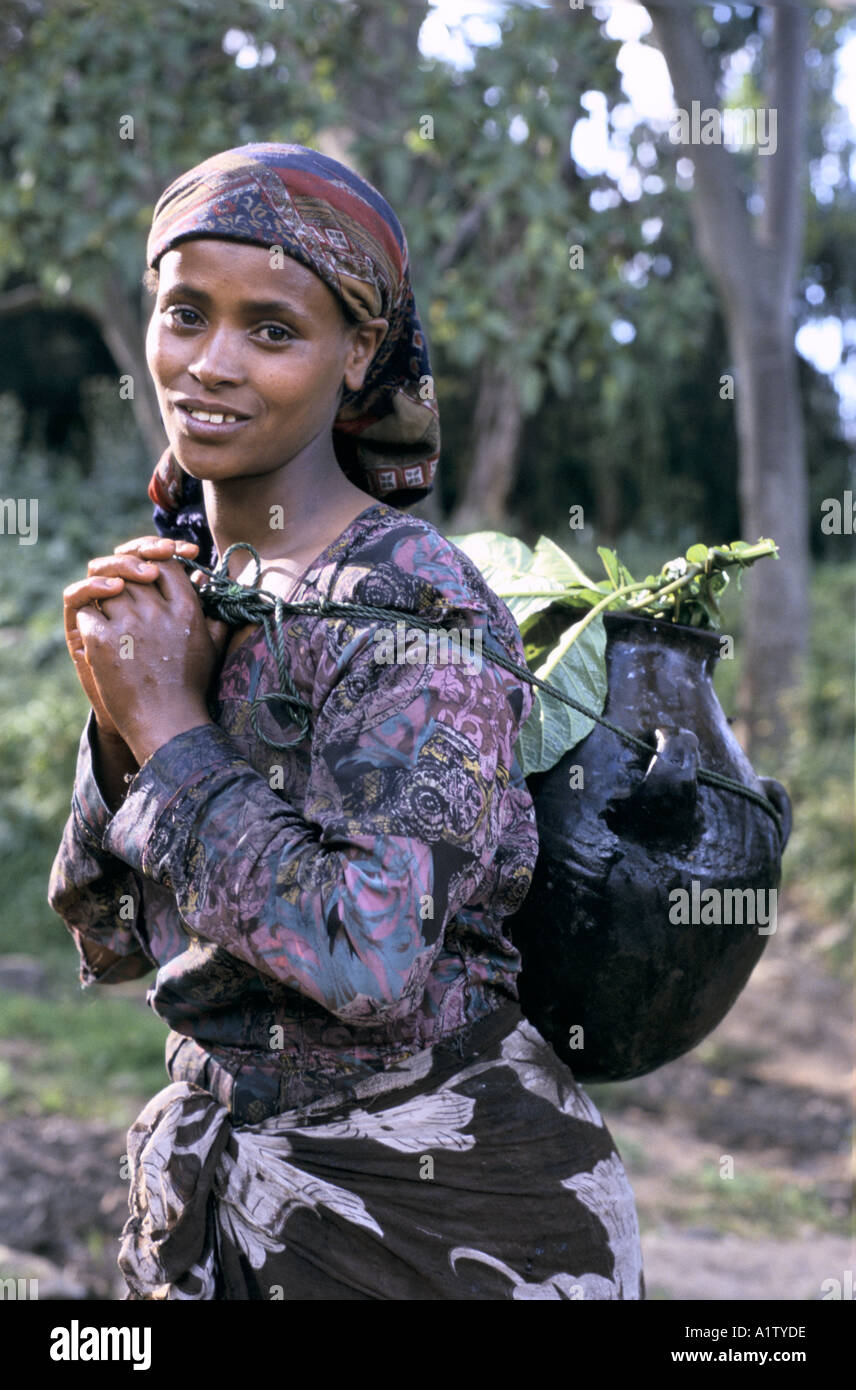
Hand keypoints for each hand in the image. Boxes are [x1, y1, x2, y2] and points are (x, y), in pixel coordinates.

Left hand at [63, 540, 196, 739]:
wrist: (168, 724)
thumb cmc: (191, 688)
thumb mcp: (211, 648)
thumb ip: (215, 615)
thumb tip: (212, 588)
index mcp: (186, 609)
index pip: (164, 563)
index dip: (152, 562)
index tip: (146, 575)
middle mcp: (157, 612)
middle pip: (133, 574)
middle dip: (126, 582)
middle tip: (124, 598)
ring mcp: (128, 625)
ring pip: (107, 591)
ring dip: (106, 601)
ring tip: (112, 620)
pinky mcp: (102, 642)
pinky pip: (86, 613)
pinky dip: (89, 620)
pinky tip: (97, 635)